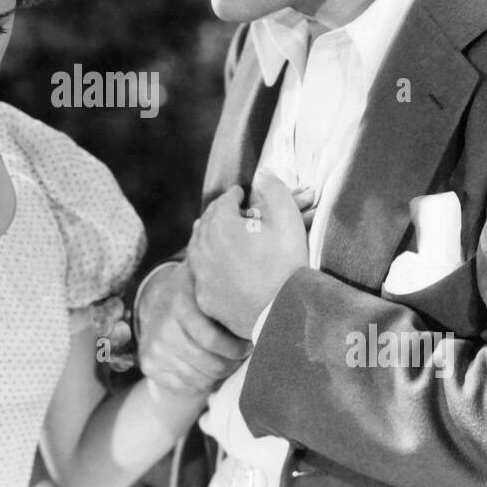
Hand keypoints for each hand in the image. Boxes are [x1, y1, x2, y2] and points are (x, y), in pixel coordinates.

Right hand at [136, 261, 252, 395]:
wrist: (156, 297)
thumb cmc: (195, 290)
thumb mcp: (207, 278)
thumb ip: (229, 288)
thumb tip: (260, 305)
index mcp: (179, 303)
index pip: (211, 339)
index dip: (236, 348)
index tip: (248, 345)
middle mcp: (162, 328)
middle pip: (210, 364)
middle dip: (232, 364)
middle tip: (241, 357)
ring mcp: (154, 349)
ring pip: (201, 380)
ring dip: (219, 375)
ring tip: (226, 361)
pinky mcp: (149, 365)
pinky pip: (185, 388)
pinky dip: (202, 384)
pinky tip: (208, 369)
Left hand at [188, 174, 309, 338]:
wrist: (285, 314)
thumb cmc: (289, 265)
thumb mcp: (288, 219)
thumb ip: (274, 189)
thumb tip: (262, 172)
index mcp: (220, 225)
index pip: (223, 202)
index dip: (234, 196)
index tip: (240, 195)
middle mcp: (203, 248)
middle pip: (206, 223)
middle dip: (218, 214)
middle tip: (229, 212)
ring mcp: (201, 275)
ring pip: (198, 248)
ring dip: (208, 237)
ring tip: (218, 234)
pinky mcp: (204, 298)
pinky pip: (201, 274)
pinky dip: (207, 264)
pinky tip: (216, 265)